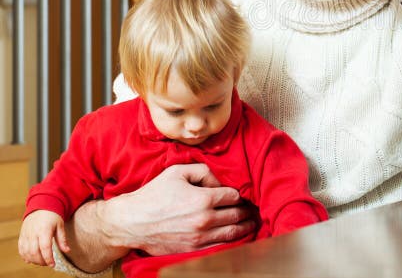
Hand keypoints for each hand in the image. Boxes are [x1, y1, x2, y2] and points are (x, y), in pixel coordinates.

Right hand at [19, 210, 68, 266]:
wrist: (41, 206)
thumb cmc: (53, 216)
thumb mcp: (60, 226)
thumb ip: (62, 239)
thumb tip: (67, 251)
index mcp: (44, 229)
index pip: (45, 247)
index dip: (48, 258)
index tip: (52, 265)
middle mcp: (33, 232)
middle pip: (34, 252)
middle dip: (41, 261)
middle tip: (48, 263)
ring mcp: (26, 234)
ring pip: (26, 252)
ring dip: (33, 260)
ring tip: (41, 262)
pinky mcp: (22, 235)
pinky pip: (21, 249)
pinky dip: (25, 256)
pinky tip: (31, 260)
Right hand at [101, 163, 255, 255]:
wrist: (131, 222)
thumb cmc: (153, 195)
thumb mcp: (177, 172)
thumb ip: (203, 170)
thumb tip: (219, 181)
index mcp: (203, 199)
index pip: (233, 195)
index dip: (238, 193)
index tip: (239, 194)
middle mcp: (204, 219)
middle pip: (236, 214)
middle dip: (246, 210)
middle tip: (251, 208)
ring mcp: (199, 237)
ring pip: (232, 232)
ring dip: (245, 227)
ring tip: (251, 222)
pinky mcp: (193, 250)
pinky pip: (220, 247)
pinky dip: (233, 242)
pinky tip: (237, 237)